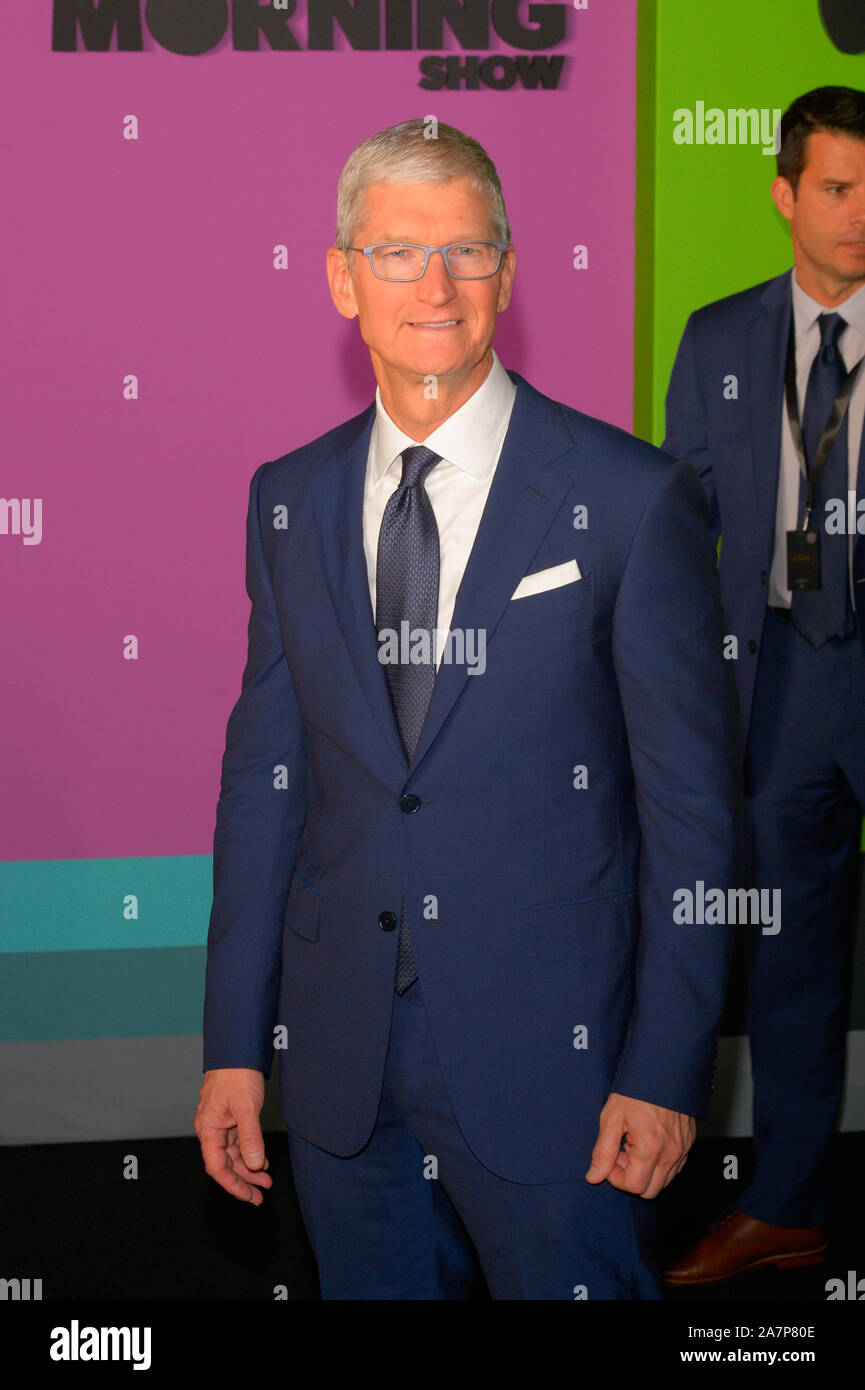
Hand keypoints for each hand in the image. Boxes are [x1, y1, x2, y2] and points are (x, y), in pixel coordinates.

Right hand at [195, 1068, 271, 1204]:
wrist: (238, 1049)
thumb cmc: (238, 1074)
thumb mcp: (247, 1108)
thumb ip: (250, 1138)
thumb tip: (255, 1165)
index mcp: (208, 1129)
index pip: (217, 1167)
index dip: (234, 1185)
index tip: (251, 1197)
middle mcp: (211, 1128)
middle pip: (225, 1163)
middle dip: (243, 1180)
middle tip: (262, 1194)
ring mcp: (221, 1122)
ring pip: (232, 1154)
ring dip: (249, 1167)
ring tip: (267, 1180)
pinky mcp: (230, 1116)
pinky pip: (238, 1141)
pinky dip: (249, 1152)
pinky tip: (262, 1160)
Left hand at [585, 1092, 694, 1198]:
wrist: (662, 1068)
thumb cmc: (635, 1090)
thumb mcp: (612, 1118)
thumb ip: (603, 1152)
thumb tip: (594, 1176)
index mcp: (651, 1148)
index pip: (633, 1186)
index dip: (616, 1178)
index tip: (611, 1159)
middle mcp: (671, 1153)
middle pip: (650, 1191)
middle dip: (632, 1178)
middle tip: (621, 1153)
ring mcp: (683, 1149)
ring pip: (664, 1181)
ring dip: (646, 1171)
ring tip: (634, 1145)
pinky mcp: (689, 1143)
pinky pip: (675, 1167)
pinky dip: (660, 1163)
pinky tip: (648, 1142)